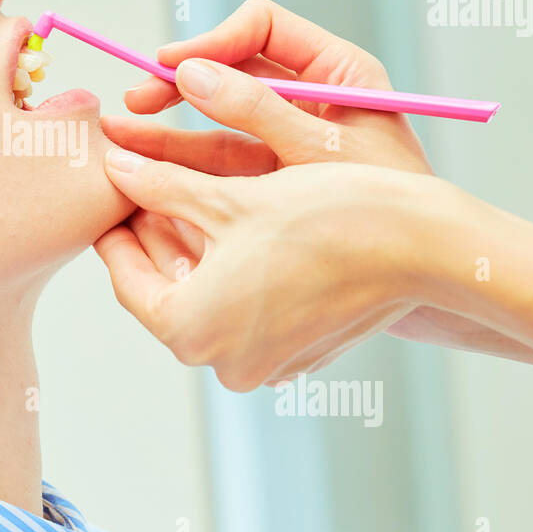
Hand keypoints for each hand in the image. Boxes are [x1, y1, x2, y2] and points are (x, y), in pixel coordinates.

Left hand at [93, 157, 446, 389]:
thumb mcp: (229, 197)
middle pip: (167, 290)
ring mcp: (265, 365)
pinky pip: (247, 310)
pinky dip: (235, 270)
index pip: (127, 278)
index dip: (117, 228)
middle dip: (156, 235)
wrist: (422, 247)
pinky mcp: (300, 355)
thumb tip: (114, 167)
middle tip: (144, 183)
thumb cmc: (325, 218)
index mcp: (191, 330)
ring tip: (187, 192)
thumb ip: (159, 186)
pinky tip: (236, 222)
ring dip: (195, 249)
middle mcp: (223, 362)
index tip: (111, 192)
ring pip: (208, 298)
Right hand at [102, 0, 432, 176]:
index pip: (263, 28)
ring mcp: (287, 143)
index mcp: (338, 72)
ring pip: (216, 123)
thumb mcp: (323, 152)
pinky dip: (180, 167)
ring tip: (118, 136)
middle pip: (230, 72)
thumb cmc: (395, 208)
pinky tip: (140, 170)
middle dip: (179, 84)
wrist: (430, 282)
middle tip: (136, 98)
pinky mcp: (272, 185)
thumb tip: (190, 73)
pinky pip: (218, 166)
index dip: (214, 41)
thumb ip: (258, 111)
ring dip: (167, 128)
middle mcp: (309, 101)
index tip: (172, 66)